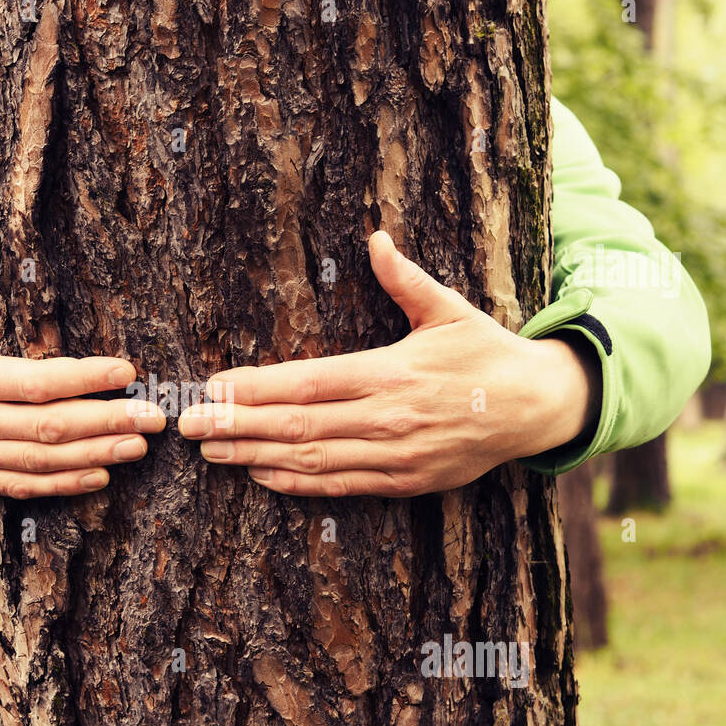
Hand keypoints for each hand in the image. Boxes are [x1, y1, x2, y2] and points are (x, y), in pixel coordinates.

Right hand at [0, 219, 165, 497]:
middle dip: (108, 422)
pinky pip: (21, 487)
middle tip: (156, 418)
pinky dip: (62, 485)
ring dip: (96, 456)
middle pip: (51, 428)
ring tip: (139, 447)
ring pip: (42, 463)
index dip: (84, 378)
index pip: (35, 381)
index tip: (127, 371)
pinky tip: (99, 477)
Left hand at [177, 230, 599, 496]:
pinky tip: (260, 475)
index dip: (256, 388)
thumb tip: (376, 238)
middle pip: (298, 426)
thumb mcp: (448, 308)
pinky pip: (341, 487)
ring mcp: (396, 455)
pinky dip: (297, 485)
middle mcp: (389, 418)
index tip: (212, 387)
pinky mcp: (404, 482)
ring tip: (212, 450)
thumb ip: (405, 279)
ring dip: (256, 456)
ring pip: (312, 461)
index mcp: (392, 371)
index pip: (309, 382)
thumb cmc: (484, 352)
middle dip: (238, 425)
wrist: (536, 408)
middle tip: (190, 425)